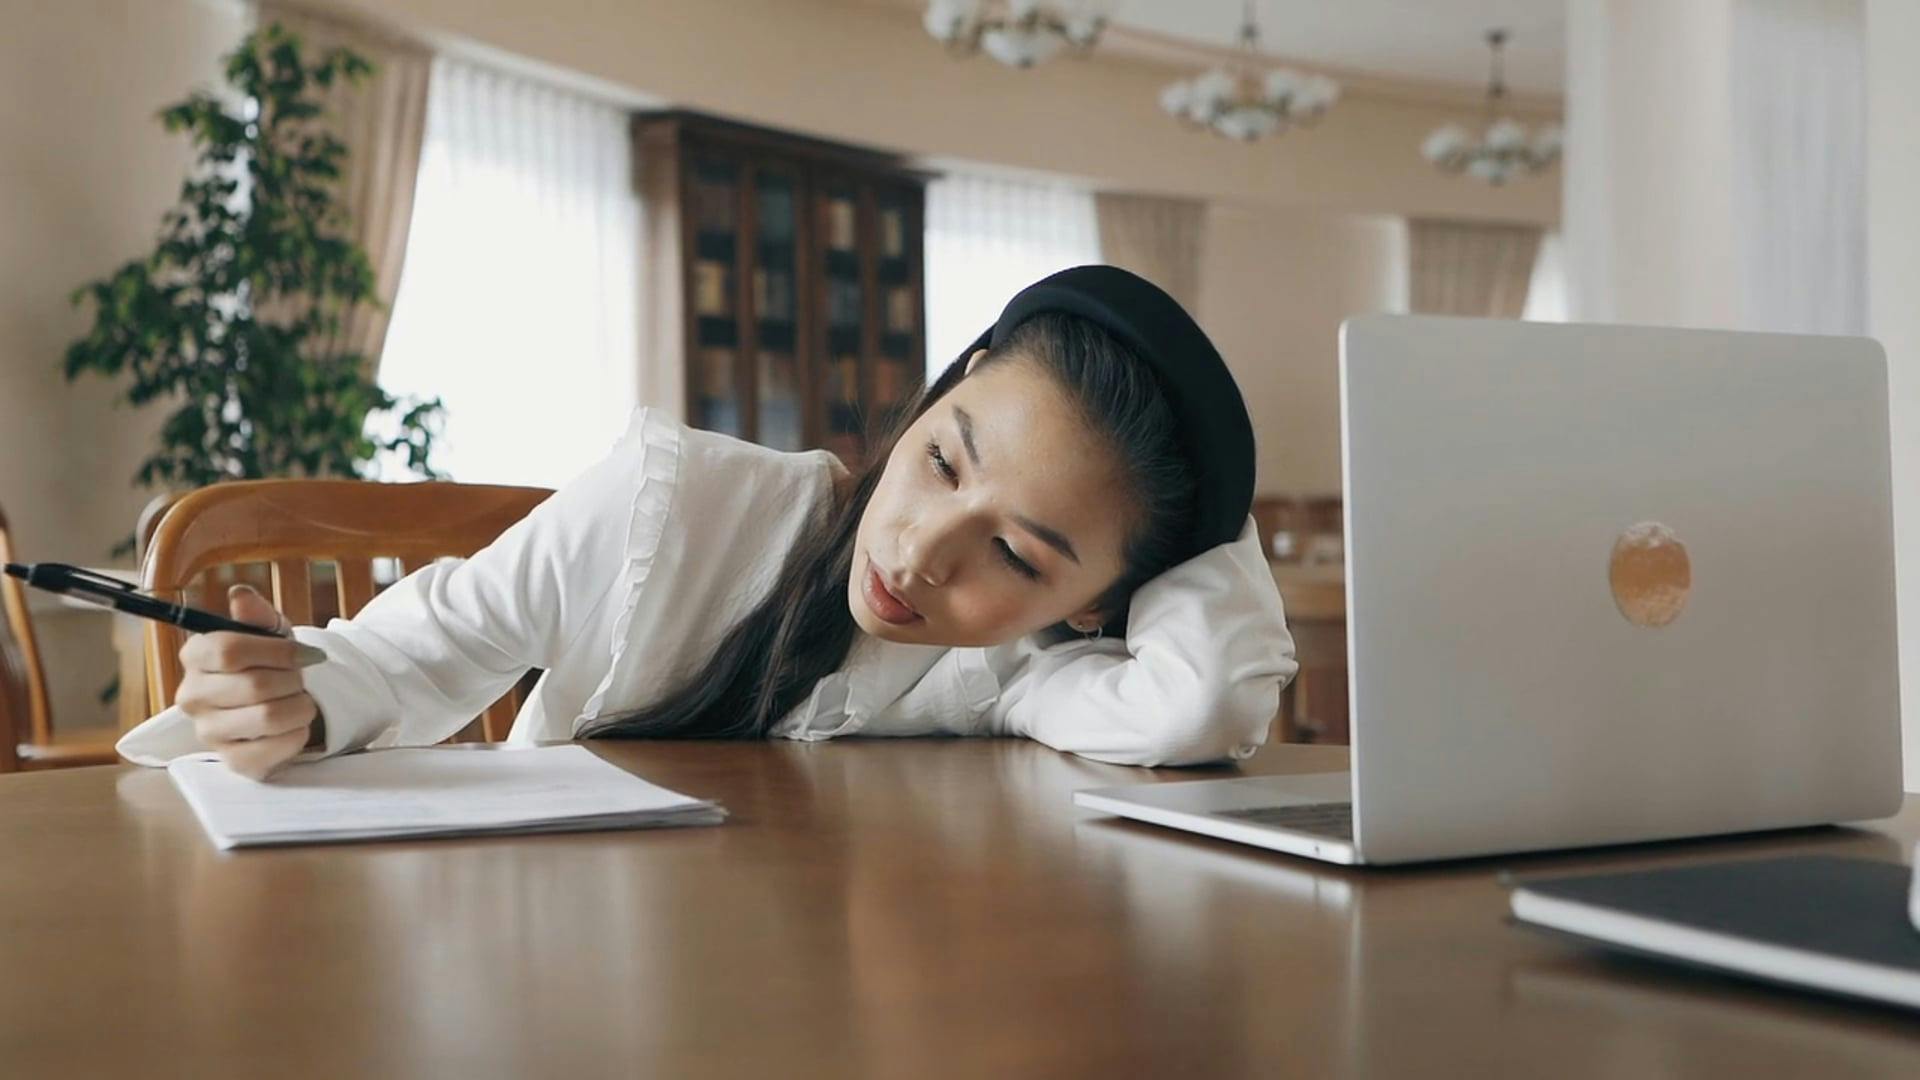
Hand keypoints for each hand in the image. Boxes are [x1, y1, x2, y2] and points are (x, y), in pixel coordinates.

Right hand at [175, 584, 317, 779]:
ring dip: (300, 707)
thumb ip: (257, 614)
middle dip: (294, 680)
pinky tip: (296, 726)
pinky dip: (297, 735)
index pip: (229, 650)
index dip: (279, 651)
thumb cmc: (272, 662)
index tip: (308, 654)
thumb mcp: (270, 632)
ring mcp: (208, 732)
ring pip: (267, 717)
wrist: (282, 701)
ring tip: (301, 701)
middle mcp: (192, 696)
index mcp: (195, 656)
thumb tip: (240, 594)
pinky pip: (271, 750)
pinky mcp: (231, 761)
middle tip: (303, 680)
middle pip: (253, 685)